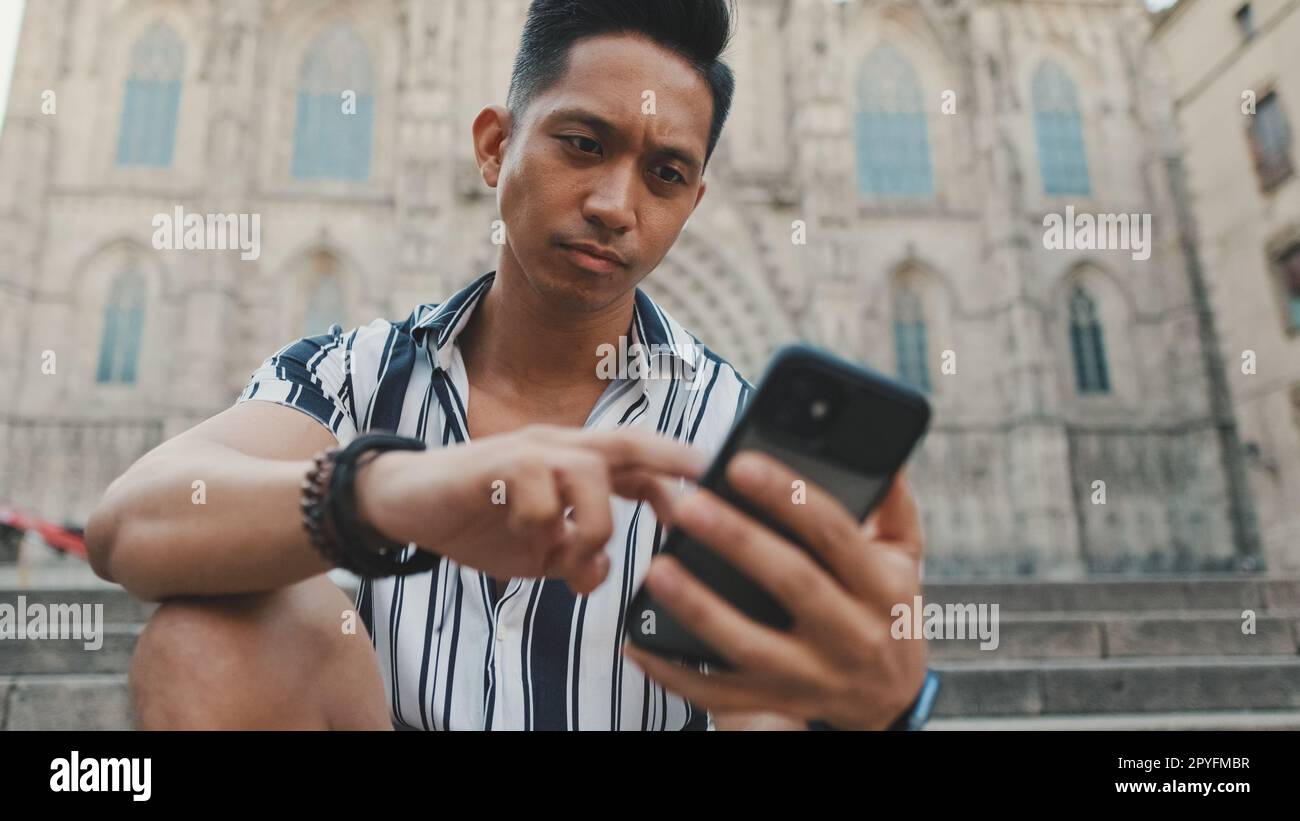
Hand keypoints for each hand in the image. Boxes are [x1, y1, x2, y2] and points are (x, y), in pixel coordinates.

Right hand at [355, 424, 705, 594]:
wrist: (405, 502)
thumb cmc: (476, 518)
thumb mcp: (534, 552)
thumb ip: (571, 560)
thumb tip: (599, 577)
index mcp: (574, 463)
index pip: (637, 462)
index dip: (675, 476)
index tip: (714, 494)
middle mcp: (559, 446)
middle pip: (628, 441)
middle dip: (670, 456)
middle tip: (705, 473)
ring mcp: (530, 450)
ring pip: (590, 475)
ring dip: (590, 526)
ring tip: (564, 556)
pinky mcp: (498, 463)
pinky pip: (541, 498)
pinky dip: (539, 529)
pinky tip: (518, 537)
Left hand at [623, 450, 926, 729]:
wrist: (892, 702)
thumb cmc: (888, 612)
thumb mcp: (905, 558)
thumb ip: (891, 504)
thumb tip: (880, 450)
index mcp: (882, 588)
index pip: (834, 532)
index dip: (788, 496)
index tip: (740, 464)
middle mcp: (850, 634)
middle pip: (792, 582)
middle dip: (738, 541)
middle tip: (688, 505)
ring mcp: (811, 676)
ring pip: (749, 644)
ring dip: (699, 607)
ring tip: (657, 568)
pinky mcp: (776, 702)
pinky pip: (718, 693)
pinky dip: (675, 671)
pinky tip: (638, 641)